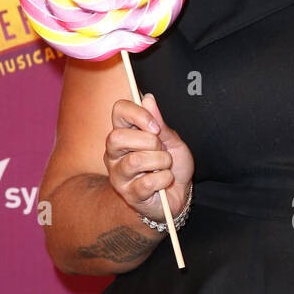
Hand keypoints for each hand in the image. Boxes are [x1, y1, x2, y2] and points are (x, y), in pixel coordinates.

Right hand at [103, 91, 194, 221]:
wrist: (180, 193)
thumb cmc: (171, 165)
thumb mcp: (172, 141)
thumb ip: (160, 123)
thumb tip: (147, 99)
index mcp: (124, 133)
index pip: (118, 111)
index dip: (138, 114)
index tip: (156, 127)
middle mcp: (114, 153)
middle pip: (116, 137)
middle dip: (148, 141)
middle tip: (161, 149)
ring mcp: (118, 174)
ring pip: (134, 161)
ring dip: (160, 161)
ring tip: (166, 166)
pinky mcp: (128, 194)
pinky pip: (147, 182)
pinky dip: (164, 179)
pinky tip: (165, 181)